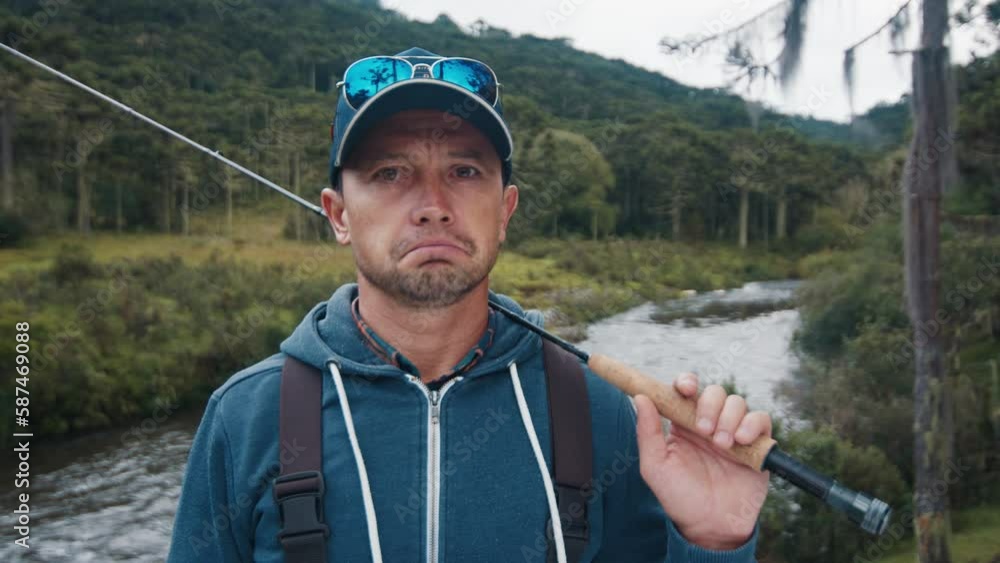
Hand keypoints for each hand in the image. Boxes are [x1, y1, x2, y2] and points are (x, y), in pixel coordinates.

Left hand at [634, 373, 770, 549]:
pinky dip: (752, 424)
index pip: (687, 391)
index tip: (685, 389)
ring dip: (729, 418)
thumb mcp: (656, 466)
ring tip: (721, 444)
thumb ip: (647, 432)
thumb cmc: (679, 497)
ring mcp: (734, 432)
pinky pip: (761, 419)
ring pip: (737, 402)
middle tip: (704, 431)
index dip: (687, 382)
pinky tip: (740, 442)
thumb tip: (640, 397)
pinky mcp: (756, 445)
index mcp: (683, 424)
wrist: (711, 526)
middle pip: (714, 391)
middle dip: (709, 405)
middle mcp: (709, 423)